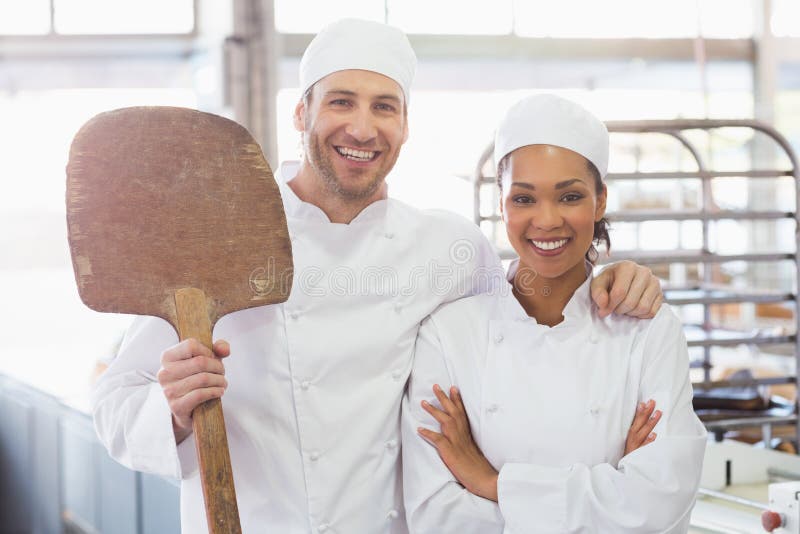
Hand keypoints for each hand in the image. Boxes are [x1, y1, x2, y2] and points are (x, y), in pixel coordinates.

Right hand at [157, 338, 229, 443]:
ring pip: (203, 379)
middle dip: (218, 367)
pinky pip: (200, 394)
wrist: (188, 409)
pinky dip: (215, 392)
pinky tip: (220, 391)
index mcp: (167, 357)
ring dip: (219, 380)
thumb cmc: (197, 378)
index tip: (213, 359)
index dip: (208, 352)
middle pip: (200, 362)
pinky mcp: (177, 406)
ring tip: (222, 383)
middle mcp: (165, 373)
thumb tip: (225, 349)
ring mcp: (169, 390)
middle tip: (222, 373)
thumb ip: (218, 348)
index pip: (191, 345)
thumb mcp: (206, 359)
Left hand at [418, 384, 498, 500]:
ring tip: (423, 402)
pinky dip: (429, 434)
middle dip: (444, 398)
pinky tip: (420, 429)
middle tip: (435, 386)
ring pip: (445, 421)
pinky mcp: (451, 452)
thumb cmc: (479, 467)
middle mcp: (463, 434)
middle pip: (453, 411)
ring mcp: (456, 442)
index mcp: (468, 433)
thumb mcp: (473, 450)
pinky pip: (438, 440)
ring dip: (434, 410)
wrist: (485, 479)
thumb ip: (466, 442)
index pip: (462, 412)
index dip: (457, 400)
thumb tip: (461, 439)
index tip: (453, 388)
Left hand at [591, 260, 662, 318]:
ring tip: (623, 307)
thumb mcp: (598, 284)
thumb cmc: (608, 281)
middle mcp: (645, 272)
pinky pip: (652, 312)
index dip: (610, 305)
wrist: (621, 279)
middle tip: (614, 308)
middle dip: (619, 309)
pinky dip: (641, 315)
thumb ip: (597, 293)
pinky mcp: (661, 294)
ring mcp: (655, 283)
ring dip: (630, 313)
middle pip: (631, 302)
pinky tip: (633, 308)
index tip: (603, 310)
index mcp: (628, 266)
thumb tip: (603, 305)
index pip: (620, 292)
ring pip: (643, 308)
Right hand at [624, 399, 660, 454]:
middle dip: (645, 413)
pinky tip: (654, 435)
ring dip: (650, 423)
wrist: (625, 472)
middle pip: (639, 424)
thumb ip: (637, 431)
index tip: (644, 402)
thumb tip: (645, 418)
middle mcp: (632, 440)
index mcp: (629, 436)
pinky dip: (648, 442)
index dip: (639, 411)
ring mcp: (636, 448)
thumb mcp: (631, 442)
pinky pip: (645, 448)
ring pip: (643, 433)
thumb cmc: (630, 455)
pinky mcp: (639, 456)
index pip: (634, 421)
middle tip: (653, 402)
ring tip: (658, 413)